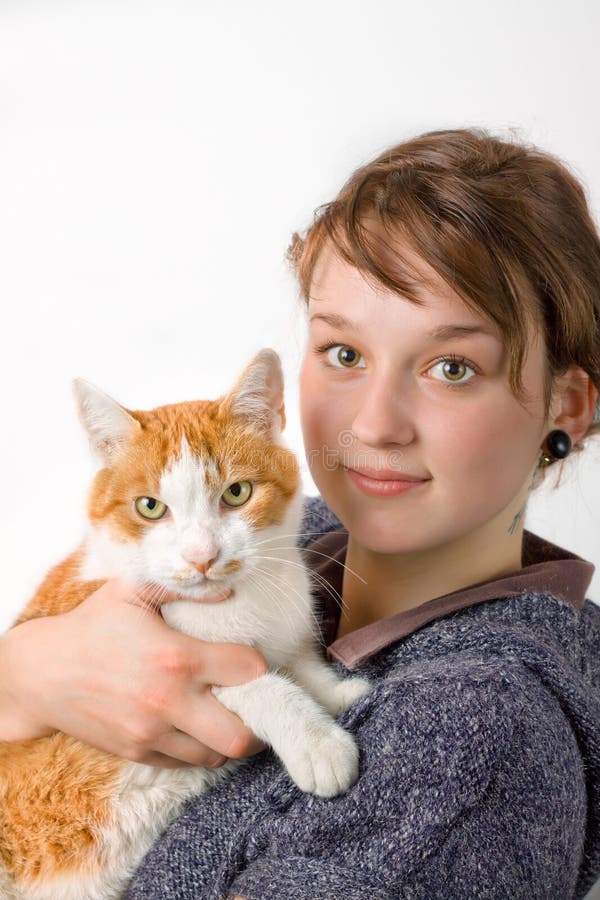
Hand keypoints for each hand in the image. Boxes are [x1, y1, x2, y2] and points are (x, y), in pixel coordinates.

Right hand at [0, 577, 266, 766]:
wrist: (42, 672)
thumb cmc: (92, 624)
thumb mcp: (133, 589)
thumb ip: (183, 587)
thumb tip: (229, 591)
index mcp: (176, 657)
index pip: (247, 670)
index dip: (258, 665)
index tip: (252, 661)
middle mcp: (168, 701)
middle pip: (239, 736)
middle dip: (255, 721)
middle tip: (253, 704)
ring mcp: (151, 733)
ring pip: (214, 756)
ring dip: (225, 737)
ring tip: (224, 714)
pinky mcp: (136, 752)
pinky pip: (184, 763)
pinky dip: (196, 748)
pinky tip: (194, 725)